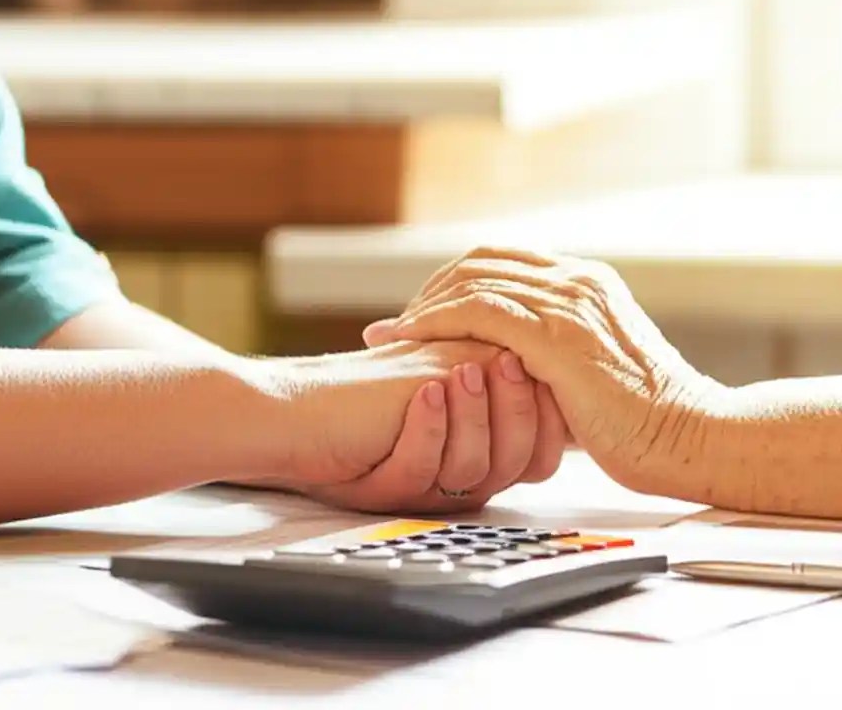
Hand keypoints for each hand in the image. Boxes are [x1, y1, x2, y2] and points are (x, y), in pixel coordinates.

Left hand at [279, 340, 567, 512]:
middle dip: (517, 411)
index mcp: (481, 453)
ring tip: (460, 371)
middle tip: (508, 364)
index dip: (547, 417)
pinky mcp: (382, 493)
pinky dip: (425, 429)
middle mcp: (456, 478)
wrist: (290, 409)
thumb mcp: (449, 368)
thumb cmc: (370, 383)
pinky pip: (418, 473)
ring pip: (471, 472)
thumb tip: (551, 347)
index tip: (545, 368)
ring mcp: (422, 489)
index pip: (538, 451)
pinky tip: (424, 393)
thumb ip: (499, 372)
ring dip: (470, 417)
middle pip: (516, 465)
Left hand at [362, 247, 719, 490]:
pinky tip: (408, 343)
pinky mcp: (557, 337)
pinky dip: (435, 322)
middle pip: (480, 263)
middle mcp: (578, 282)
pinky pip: (478, 313)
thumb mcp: (594, 373)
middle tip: (395, 327)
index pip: (503, 262)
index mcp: (589, 283)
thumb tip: (507, 371)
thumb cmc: (643, 423)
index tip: (419, 316)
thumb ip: (554, 357)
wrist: (688, 438)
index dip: (452, 283)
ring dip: (422, 308)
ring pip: (473, 281)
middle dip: (428, 291)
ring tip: (390, 337)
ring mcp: (569, 305)